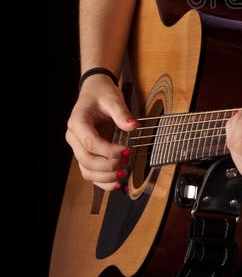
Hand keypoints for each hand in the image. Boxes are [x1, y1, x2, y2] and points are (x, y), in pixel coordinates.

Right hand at [65, 75, 136, 190]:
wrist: (94, 92)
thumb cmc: (101, 94)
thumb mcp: (113, 98)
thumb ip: (122, 113)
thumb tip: (133, 126)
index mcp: (77, 122)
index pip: (91, 143)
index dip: (109, 151)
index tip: (127, 150)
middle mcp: (74, 137)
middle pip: (86, 160)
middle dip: (108, 165)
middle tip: (126, 161)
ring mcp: (78, 147)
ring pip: (86, 170)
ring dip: (105, 177)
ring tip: (123, 174)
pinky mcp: (86, 154)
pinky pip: (90, 173)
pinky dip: (102, 182)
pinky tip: (117, 184)